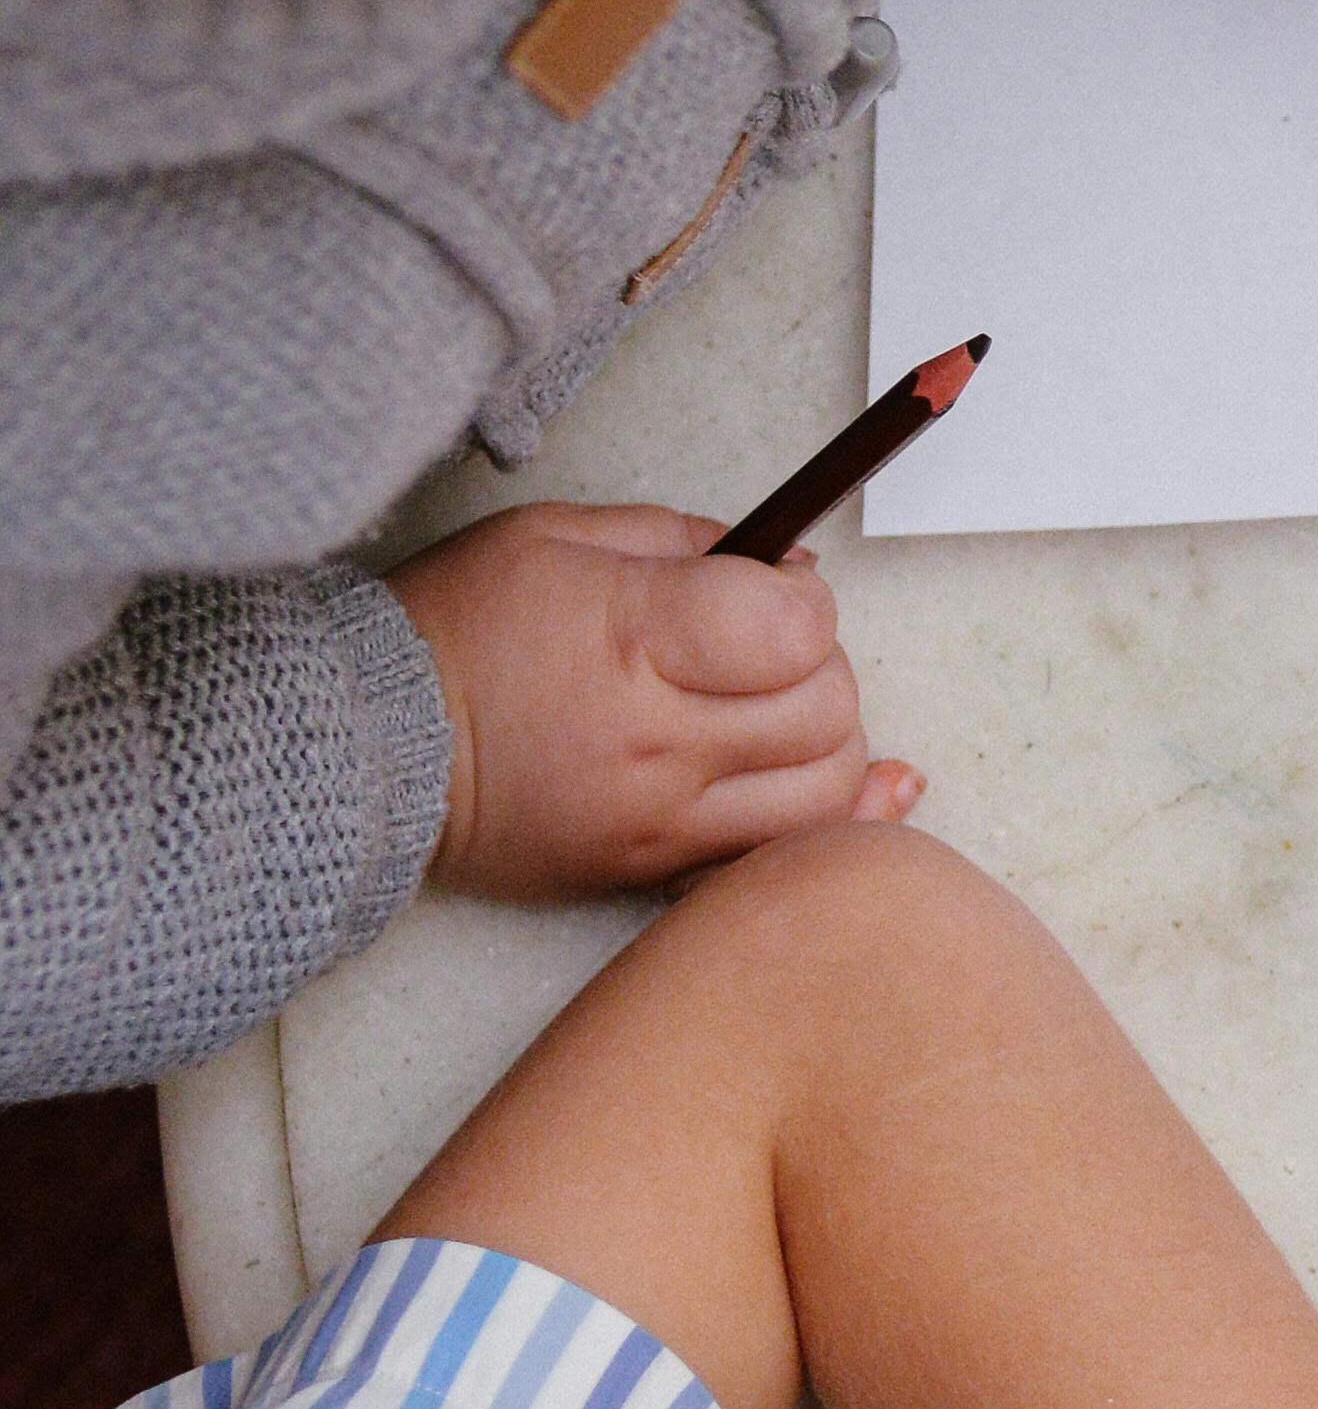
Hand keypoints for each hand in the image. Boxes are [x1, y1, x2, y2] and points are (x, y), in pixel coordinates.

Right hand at [393, 497, 916, 896]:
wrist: (364, 750)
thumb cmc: (455, 630)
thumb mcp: (554, 537)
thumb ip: (683, 539)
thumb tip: (786, 563)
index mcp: (635, 637)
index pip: (798, 628)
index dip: (805, 601)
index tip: (772, 592)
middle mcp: (659, 738)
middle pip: (828, 708)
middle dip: (821, 667)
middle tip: (766, 652)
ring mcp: (661, 817)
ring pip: (826, 791)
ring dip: (829, 744)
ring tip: (778, 715)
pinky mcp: (652, 871)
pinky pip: (780, 860)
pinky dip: (833, 823)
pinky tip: (862, 790)